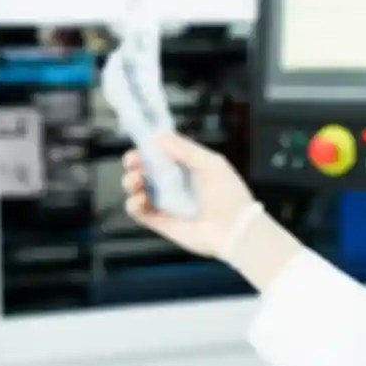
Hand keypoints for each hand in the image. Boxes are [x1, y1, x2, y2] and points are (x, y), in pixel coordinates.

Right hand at [120, 132, 256, 257]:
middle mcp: (174, 184)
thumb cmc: (228, 194)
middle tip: (133, 162)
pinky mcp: (161, 222)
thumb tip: (158, 135)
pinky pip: (139, 212)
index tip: (139, 144)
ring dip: (131, 182)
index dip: (147, 148)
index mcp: (186, 168)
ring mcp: (166, 203)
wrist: (234, 230)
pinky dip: (133, 204)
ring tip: (137, 181)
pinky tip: (139, 199)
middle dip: (135, 163)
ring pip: (138, 189)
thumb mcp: (210, 163)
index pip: (161, 154)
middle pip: (145, 170)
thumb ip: (185, 149)